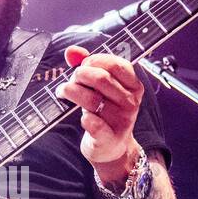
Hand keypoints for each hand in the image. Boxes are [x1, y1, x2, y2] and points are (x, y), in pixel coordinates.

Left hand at [55, 45, 142, 182]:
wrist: (111, 147)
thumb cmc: (105, 111)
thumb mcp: (102, 88)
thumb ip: (88, 66)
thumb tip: (71, 51)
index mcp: (134, 86)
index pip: (116, 64)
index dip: (94, 61)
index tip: (82, 66)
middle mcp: (131, 102)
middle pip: (101, 79)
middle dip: (79, 75)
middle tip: (71, 80)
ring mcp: (122, 120)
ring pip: (91, 99)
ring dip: (71, 92)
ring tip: (63, 92)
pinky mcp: (109, 137)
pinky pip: (92, 122)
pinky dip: (82, 117)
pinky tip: (81, 116)